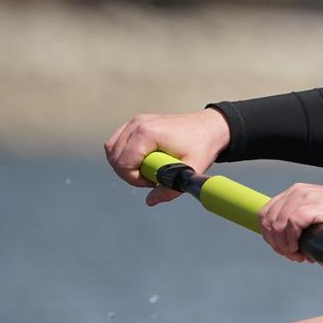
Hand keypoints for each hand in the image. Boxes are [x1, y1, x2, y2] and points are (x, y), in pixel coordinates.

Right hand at [104, 108, 231, 205]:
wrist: (210, 127)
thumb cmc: (202, 146)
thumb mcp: (191, 170)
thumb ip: (170, 190)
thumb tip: (150, 201)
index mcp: (147, 134)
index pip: (123, 164)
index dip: (135, 180)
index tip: (154, 181)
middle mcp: (137, 124)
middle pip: (114, 158)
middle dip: (129, 174)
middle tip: (152, 177)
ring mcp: (135, 121)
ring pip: (111, 149)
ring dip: (124, 164)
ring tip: (147, 169)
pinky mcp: (136, 122)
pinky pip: (117, 141)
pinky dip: (123, 154)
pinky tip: (142, 160)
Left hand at [257, 184, 322, 261]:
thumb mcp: (317, 217)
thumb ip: (300, 223)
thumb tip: (283, 244)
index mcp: (295, 193)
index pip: (266, 214)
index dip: (269, 236)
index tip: (285, 250)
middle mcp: (297, 192)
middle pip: (267, 221)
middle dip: (276, 243)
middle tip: (294, 256)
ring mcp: (305, 197)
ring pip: (276, 224)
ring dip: (284, 246)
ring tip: (300, 255)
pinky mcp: (314, 206)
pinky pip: (291, 224)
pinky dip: (292, 241)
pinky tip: (302, 250)